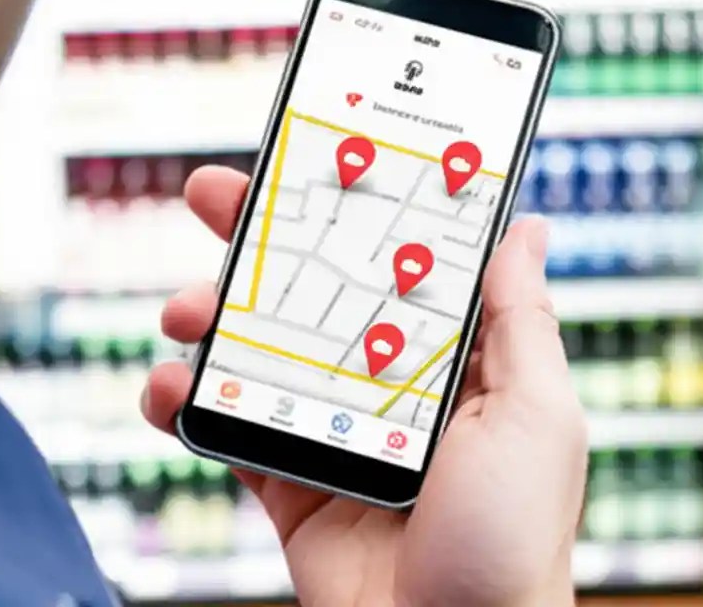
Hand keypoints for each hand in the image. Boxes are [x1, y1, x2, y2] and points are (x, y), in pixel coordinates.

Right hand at [141, 166, 587, 606]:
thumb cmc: (513, 543)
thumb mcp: (536, 419)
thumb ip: (519, 324)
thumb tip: (526, 230)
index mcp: (450, 364)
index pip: (394, 264)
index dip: (352, 209)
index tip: (312, 159)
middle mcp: (385, 388)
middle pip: (311, 292)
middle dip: (258, 241)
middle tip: (212, 195)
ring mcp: (329, 430)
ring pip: (256, 350)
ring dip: (209, 318)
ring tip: (184, 312)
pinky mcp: (285, 479)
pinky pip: (225, 426)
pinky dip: (183, 402)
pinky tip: (167, 387)